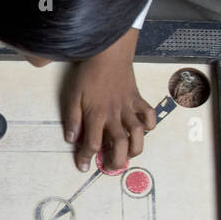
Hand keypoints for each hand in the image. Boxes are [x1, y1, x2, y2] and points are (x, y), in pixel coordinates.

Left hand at [63, 28, 155, 171]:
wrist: (108, 53)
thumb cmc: (88, 74)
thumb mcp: (73, 95)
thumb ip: (72, 118)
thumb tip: (71, 138)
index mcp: (96, 115)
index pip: (91, 143)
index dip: (86, 158)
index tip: (83, 166)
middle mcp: (114, 114)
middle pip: (119, 144)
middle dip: (116, 160)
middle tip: (111, 166)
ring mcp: (128, 107)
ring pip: (137, 133)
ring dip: (136, 148)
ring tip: (129, 155)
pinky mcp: (138, 99)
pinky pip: (149, 115)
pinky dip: (149, 124)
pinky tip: (144, 130)